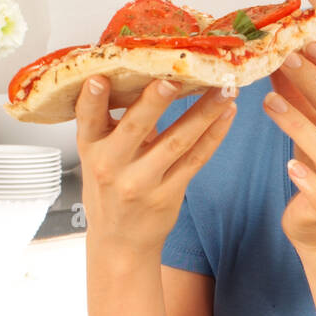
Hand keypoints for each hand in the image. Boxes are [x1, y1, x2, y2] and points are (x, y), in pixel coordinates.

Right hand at [76, 76, 237, 257]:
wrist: (120, 242)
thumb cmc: (109, 189)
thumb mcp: (96, 156)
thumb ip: (112, 122)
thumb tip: (142, 74)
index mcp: (92, 149)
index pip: (87, 120)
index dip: (92, 100)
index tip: (100, 78)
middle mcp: (113, 165)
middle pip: (135, 128)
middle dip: (155, 101)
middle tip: (174, 77)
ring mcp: (143, 182)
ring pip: (176, 141)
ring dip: (203, 112)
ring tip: (224, 89)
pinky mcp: (169, 194)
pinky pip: (196, 160)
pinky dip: (214, 135)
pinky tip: (227, 114)